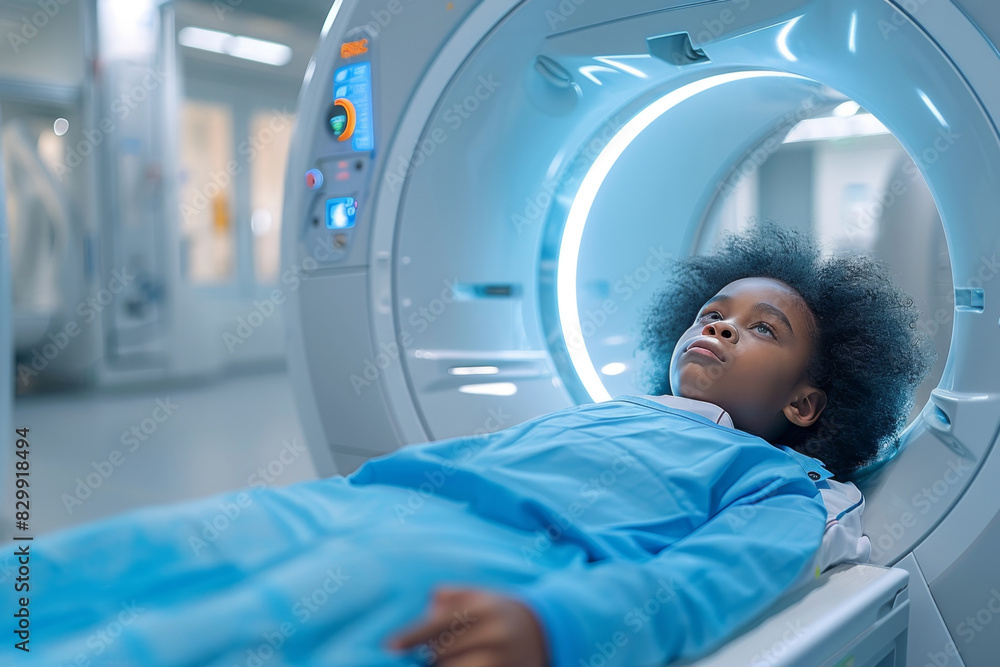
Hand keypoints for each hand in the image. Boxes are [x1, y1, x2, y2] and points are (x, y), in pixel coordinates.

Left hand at [384, 586, 549, 666]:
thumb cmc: (498, 611)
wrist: (544, 632)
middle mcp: (494, 634)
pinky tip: (455, 664)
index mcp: (483, 608)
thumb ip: (450, 597)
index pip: (439, 624)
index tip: (388, 647)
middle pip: (443, 653)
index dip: (411, 637)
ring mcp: (501, 660)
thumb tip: (427, 608)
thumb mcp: (478, 595)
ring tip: (436, 660)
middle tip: (415, 656)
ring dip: (442, 666)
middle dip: (425, 657)